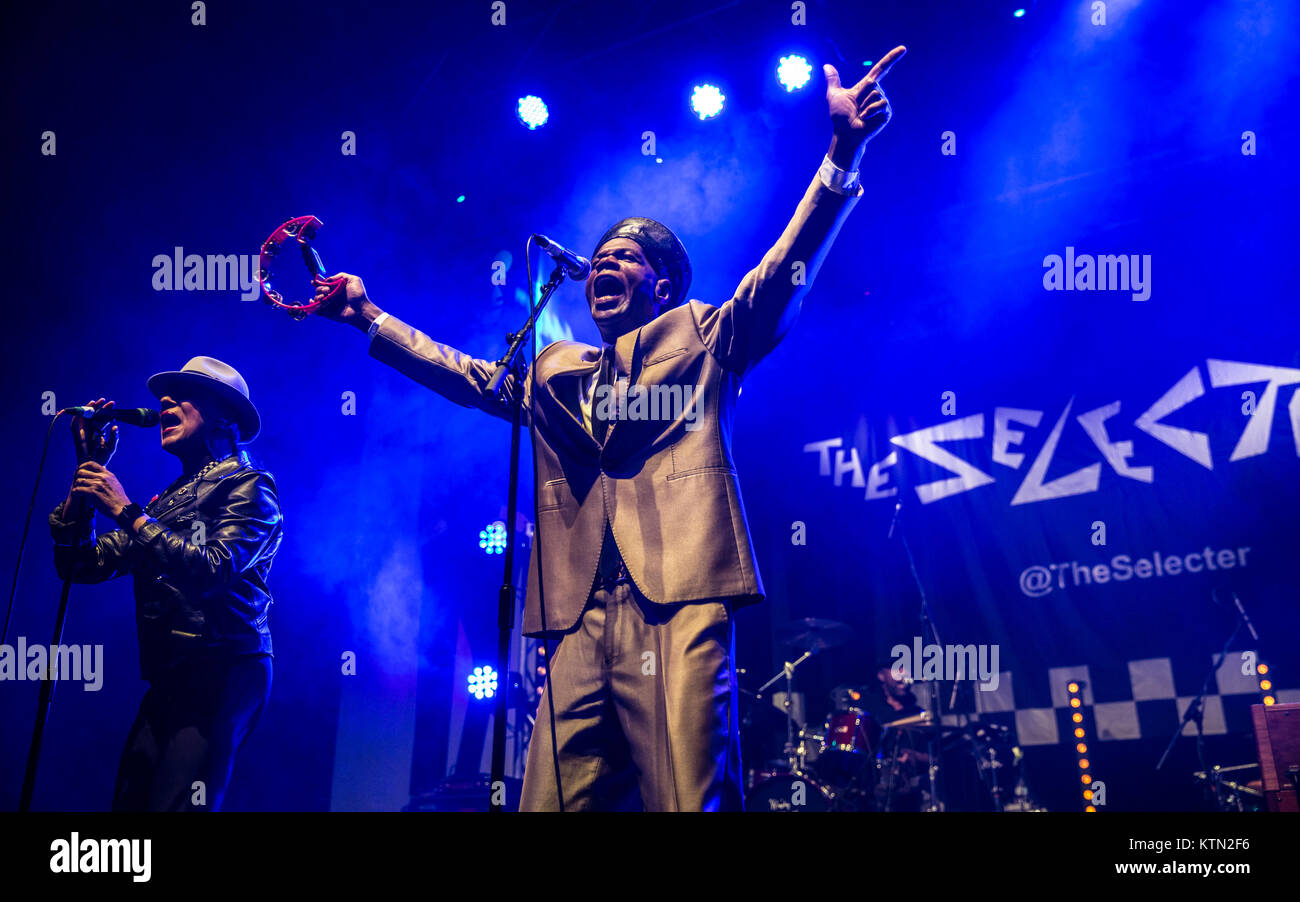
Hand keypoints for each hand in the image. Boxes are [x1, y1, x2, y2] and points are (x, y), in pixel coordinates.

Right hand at [70, 398, 118, 465]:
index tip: (111, 403)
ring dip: (87, 410)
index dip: (105, 411)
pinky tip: (82, 411)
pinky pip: (74, 426)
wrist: (93, 465)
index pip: (101, 419)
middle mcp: (90, 431)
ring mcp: (83, 434)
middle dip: (98, 407)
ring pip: (84, 418)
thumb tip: (115, 427)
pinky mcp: (77, 437)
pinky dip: (76, 418)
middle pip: (93, 416)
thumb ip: (114, 437)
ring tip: (95, 402)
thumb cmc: (102, 458)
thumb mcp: (111, 446)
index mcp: (97, 432)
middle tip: (104, 400)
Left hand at [71, 461, 130, 517]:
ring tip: (78, 490)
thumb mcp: (115, 483)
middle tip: (78, 483)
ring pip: (79, 481)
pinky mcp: (93, 492)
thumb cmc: (118, 498)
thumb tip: (104, 467)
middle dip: (78, 477)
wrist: (121, 508)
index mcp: (107, 474)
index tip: (80, 470)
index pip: (92, 464)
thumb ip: (107, 476)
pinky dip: (76, 492)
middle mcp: (102, 477)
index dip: (83, 465)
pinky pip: (78, 489)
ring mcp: (97, 484)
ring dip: (76, 485)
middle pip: (82, 471)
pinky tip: (78, 494)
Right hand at [313, 272, 382, 331]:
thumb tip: (328, 279)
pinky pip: (317, 311)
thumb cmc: (359, 295)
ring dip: (317, 297)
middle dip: (320, 289)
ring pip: (316, 300)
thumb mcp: (353, 280)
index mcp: (336, 288)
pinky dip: (313, 307)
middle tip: (327, 290)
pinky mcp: (328, 313)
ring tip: (324, 297)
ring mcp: (329, 305)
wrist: (361, 309)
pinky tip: (315, 303)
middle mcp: (331, 296)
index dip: (317, 283)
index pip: (323, 284)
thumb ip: (341, 276)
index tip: (314, 282)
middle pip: (319, 291)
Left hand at [825, 45, 906, 168]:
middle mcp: (877, 92)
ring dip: (864, 105)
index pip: (881, 69)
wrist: (846, 134)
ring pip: (876, 94)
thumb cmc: (840, 117)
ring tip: (860, 114)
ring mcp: (883, 102)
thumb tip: (826, 66)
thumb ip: (833, 80)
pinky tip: (865, 118)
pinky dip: (870, 111)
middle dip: (861, 94)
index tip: (903, 49)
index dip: (891, 58)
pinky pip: (880, 104)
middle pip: (873, 83)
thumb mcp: (834, 95)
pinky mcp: (886, 112)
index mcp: (867, 86)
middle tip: (855, 107)